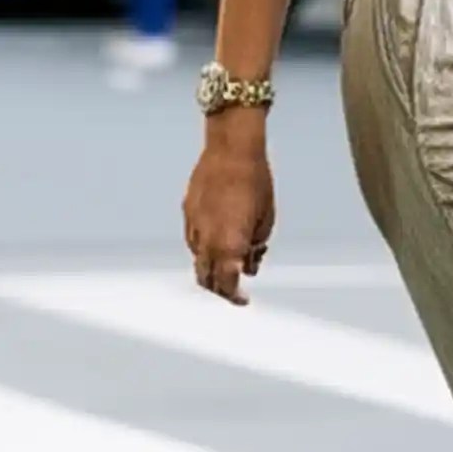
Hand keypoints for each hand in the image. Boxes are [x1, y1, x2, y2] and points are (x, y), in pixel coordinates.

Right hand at [182, 110, 274, 305]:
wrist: (232, 150)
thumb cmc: (255, 183)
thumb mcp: (265, 220)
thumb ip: (254, 247)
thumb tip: (249, 263)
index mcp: (229, 244)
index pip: (227, 283)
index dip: (234, 296)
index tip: (243, 301)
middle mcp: (206, 239)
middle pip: (207, 278)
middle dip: (221, 289)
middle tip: (235, 290)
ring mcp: (193, 226)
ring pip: (197, 261)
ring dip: (211, 270)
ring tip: (231, 264)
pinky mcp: (187, 213)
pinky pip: (192, 242)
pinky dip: (204, 251)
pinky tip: (219, 244)